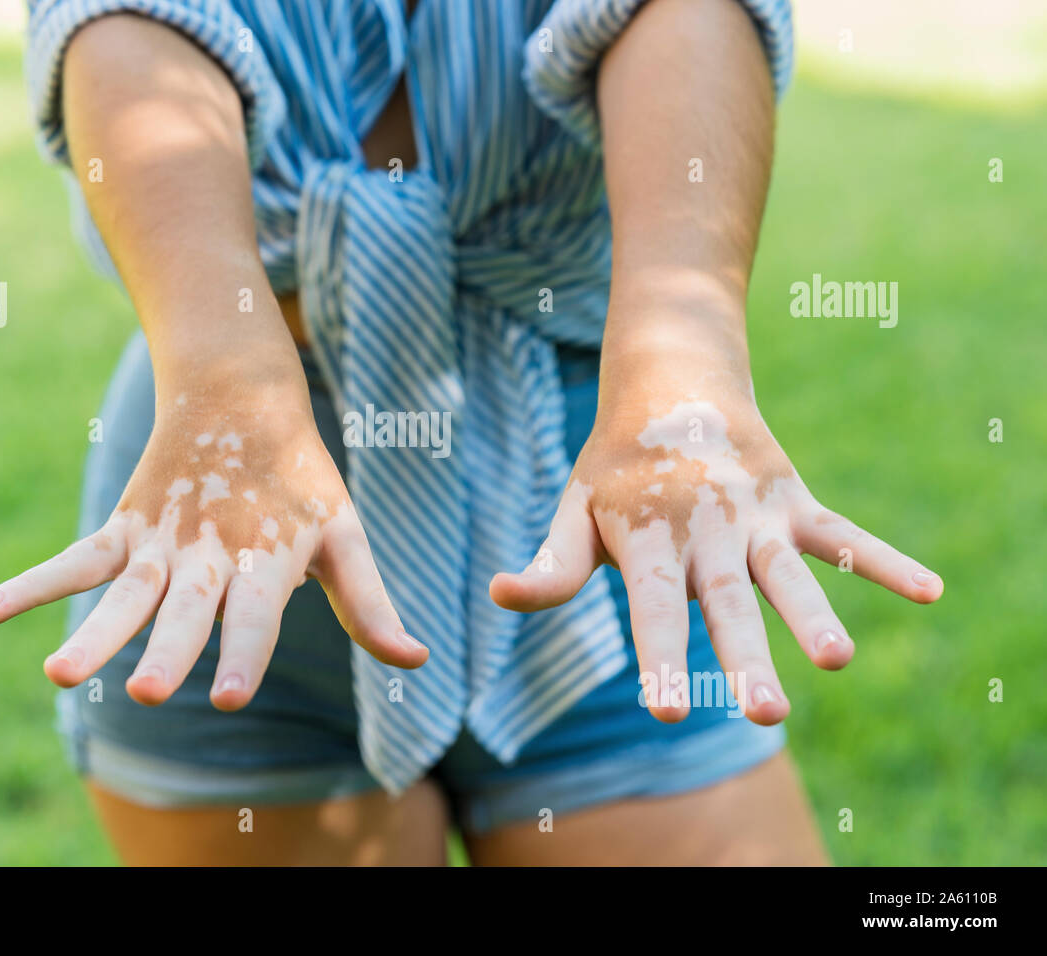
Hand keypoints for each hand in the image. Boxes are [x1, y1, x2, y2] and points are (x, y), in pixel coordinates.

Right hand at [0, 354, 426, 708]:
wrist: (241, 396)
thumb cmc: (300, 480)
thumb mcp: (342, 534)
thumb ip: (369, 601)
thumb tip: (416, 658)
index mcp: (266, 558)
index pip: (256, 614)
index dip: (243, 651)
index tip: (227, 694)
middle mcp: (211, 554)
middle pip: (187, 608)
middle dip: (168, 649)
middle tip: (144, 690)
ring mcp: (163, 541)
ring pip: (126, 592)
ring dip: (93, 631)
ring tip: (57, 673)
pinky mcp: (126, 529)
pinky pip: (77, 560)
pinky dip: (33, 583)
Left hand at [490, 341, 941, 724]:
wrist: (674, 382)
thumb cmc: (617, 465)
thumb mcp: (576, 509)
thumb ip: (552, 564)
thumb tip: (497, 595)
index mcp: (649, 537)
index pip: (652, 607)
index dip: (659, 657)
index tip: (667, 711)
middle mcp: (707, 528)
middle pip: (728, 602)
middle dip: (747, 657)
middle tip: (766, 715)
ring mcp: (757, 515)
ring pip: (790, 571)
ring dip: (815, 613)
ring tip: (838, 659)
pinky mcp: (795, 502)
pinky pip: (845, 534)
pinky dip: (886, 561)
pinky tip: (931, 591)